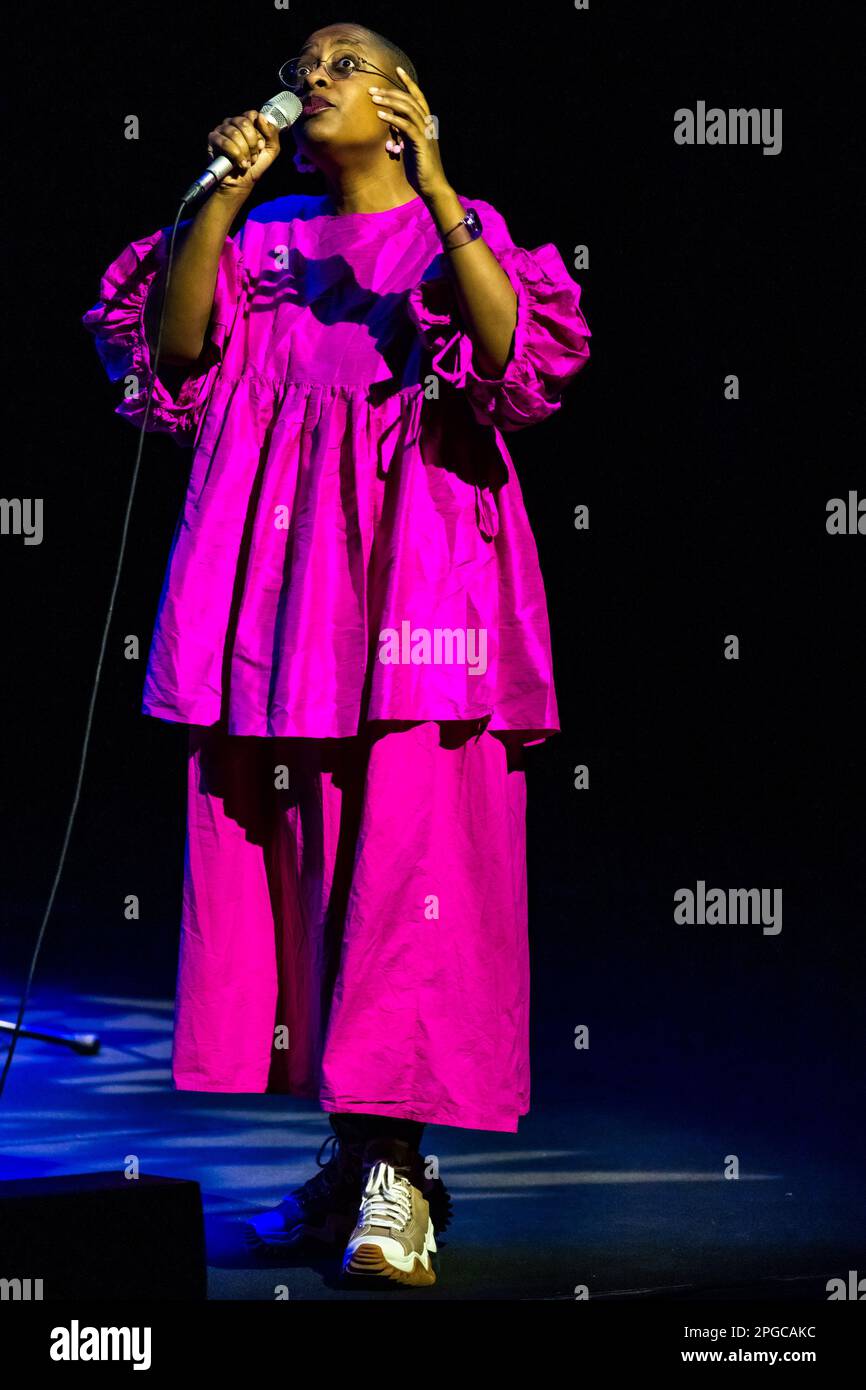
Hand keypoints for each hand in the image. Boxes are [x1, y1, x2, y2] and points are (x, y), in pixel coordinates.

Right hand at [206, 110, 281, 199]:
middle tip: (253, 157)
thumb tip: (261, 117)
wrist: (242, 182)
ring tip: (246, 162)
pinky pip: (225, 142)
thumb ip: (272, 133)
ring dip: (244, 152)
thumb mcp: (271, 150)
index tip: (261, 147)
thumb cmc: (255, 165)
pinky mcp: (213, 138)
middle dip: (252, 144)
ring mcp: (221, 129)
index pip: (252, 115)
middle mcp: (233, 122)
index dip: (259, 133)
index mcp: (246, 121)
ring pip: (234, 133)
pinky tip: (239, 164)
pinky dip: (235, 155)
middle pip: (244, 122)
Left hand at [368, 66, 450, 202]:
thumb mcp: (409, 146)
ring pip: (408, 109)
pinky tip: (380, 115)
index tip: (397, 69)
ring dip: (390, 101)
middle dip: (391, 92)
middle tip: (372, 90)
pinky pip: (406, 126)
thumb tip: (393, 121)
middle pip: (409, 100)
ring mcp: (426, 133)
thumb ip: (403, 132)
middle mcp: (428, 124)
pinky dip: (393, 118)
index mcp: (426, 123)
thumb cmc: (420, 169)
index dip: (408, 82)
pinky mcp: (421, 143)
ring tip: (374, 98)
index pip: (417, 97)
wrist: (432, 186)